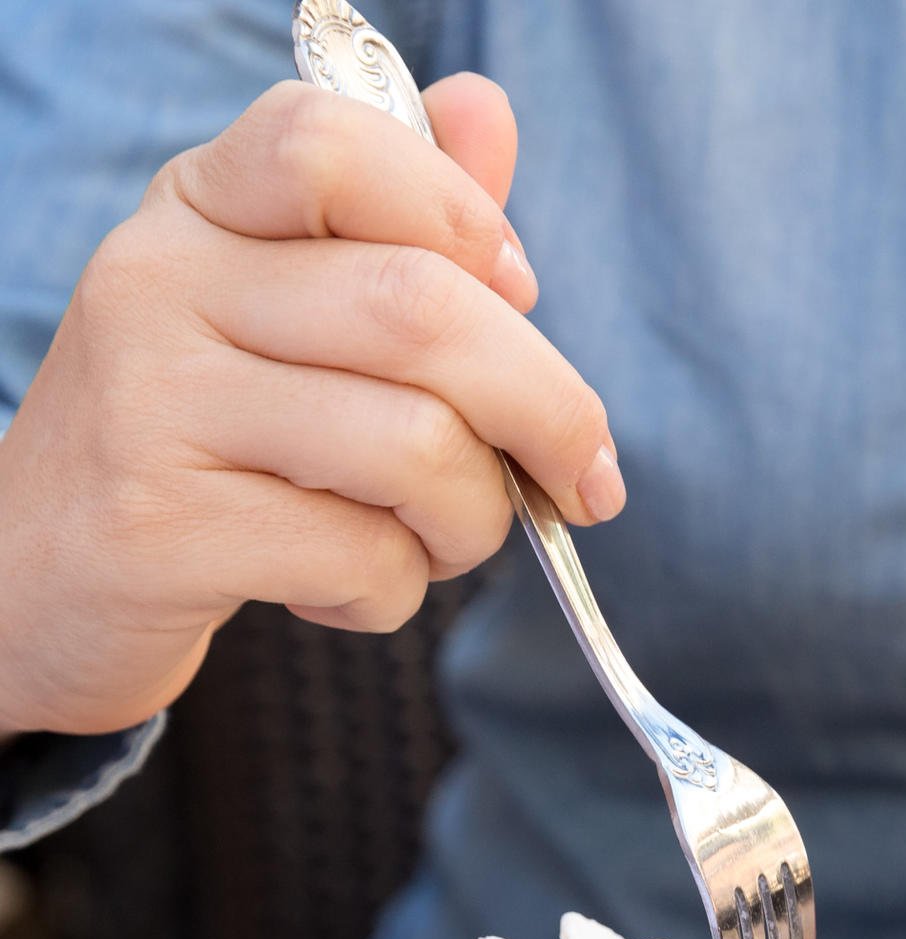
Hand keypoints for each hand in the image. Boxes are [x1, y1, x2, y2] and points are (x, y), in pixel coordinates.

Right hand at [0, 78, 621, 738]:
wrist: (43, 574)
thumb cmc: (207, 442)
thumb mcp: (286, 315)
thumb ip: (397, 228)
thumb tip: (485, 110)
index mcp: (201, 207)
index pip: (338, 144)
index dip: (464, 218)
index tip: (522, 295)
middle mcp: (159, 281)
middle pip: (423, 311)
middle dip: (548, 409)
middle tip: (584, 479)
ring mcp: (151, 403)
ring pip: (414, 448)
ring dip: (475, 523)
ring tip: (437, 543)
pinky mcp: (161, 529)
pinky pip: (360, 556)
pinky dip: (395, 593)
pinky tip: (346, 589)